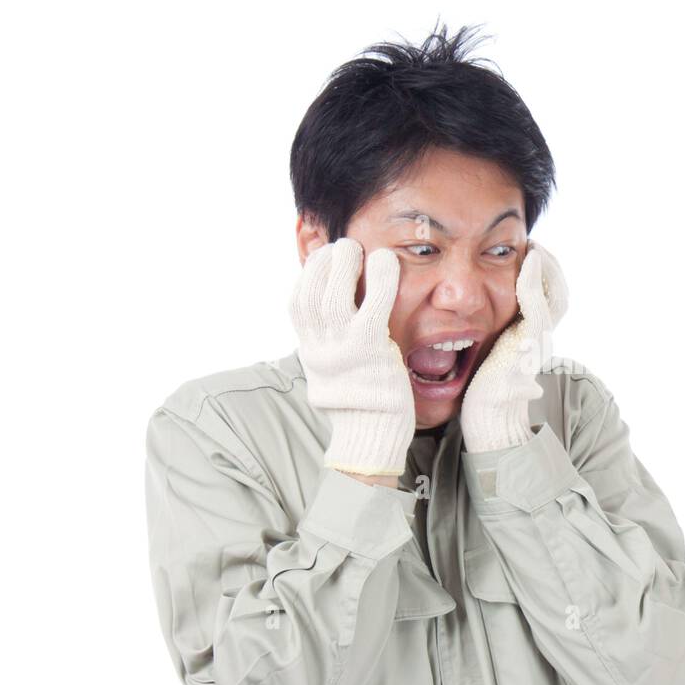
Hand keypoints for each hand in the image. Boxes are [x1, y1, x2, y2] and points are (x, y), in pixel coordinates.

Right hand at [288, 238, 414, 475]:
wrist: (371, 438)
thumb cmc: (361, 406)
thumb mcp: (333, 374)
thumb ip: (329, 348)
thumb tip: (330, 328)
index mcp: (311, 353)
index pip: (297, 305)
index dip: (308, 276)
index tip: (322, 258)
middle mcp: (320, 349)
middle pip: (313, 295)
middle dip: (324, 263)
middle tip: (342, 246)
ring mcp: (343, 349)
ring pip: (334, 295)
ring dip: (344, 264)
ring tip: (356, 248)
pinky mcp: (370, 351)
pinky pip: (372, 305)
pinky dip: (380, 278)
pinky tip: (387, 260)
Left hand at [461, 240, 568, 451]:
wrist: (491, 424)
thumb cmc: (482, 400)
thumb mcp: (486, 362)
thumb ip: (486, 342)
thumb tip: (462, 331)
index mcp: (530, 340)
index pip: (546, 300)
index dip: (542, 276)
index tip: (528, 255)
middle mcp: (539, 338)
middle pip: (558, 292)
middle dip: (550, 267)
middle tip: (536, 245)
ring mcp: (537, 339)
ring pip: (554, 293)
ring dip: (546, 266)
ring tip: (535, 246)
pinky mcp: (528, 341)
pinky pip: (536, 302)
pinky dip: (534, 278)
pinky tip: (528, 259)